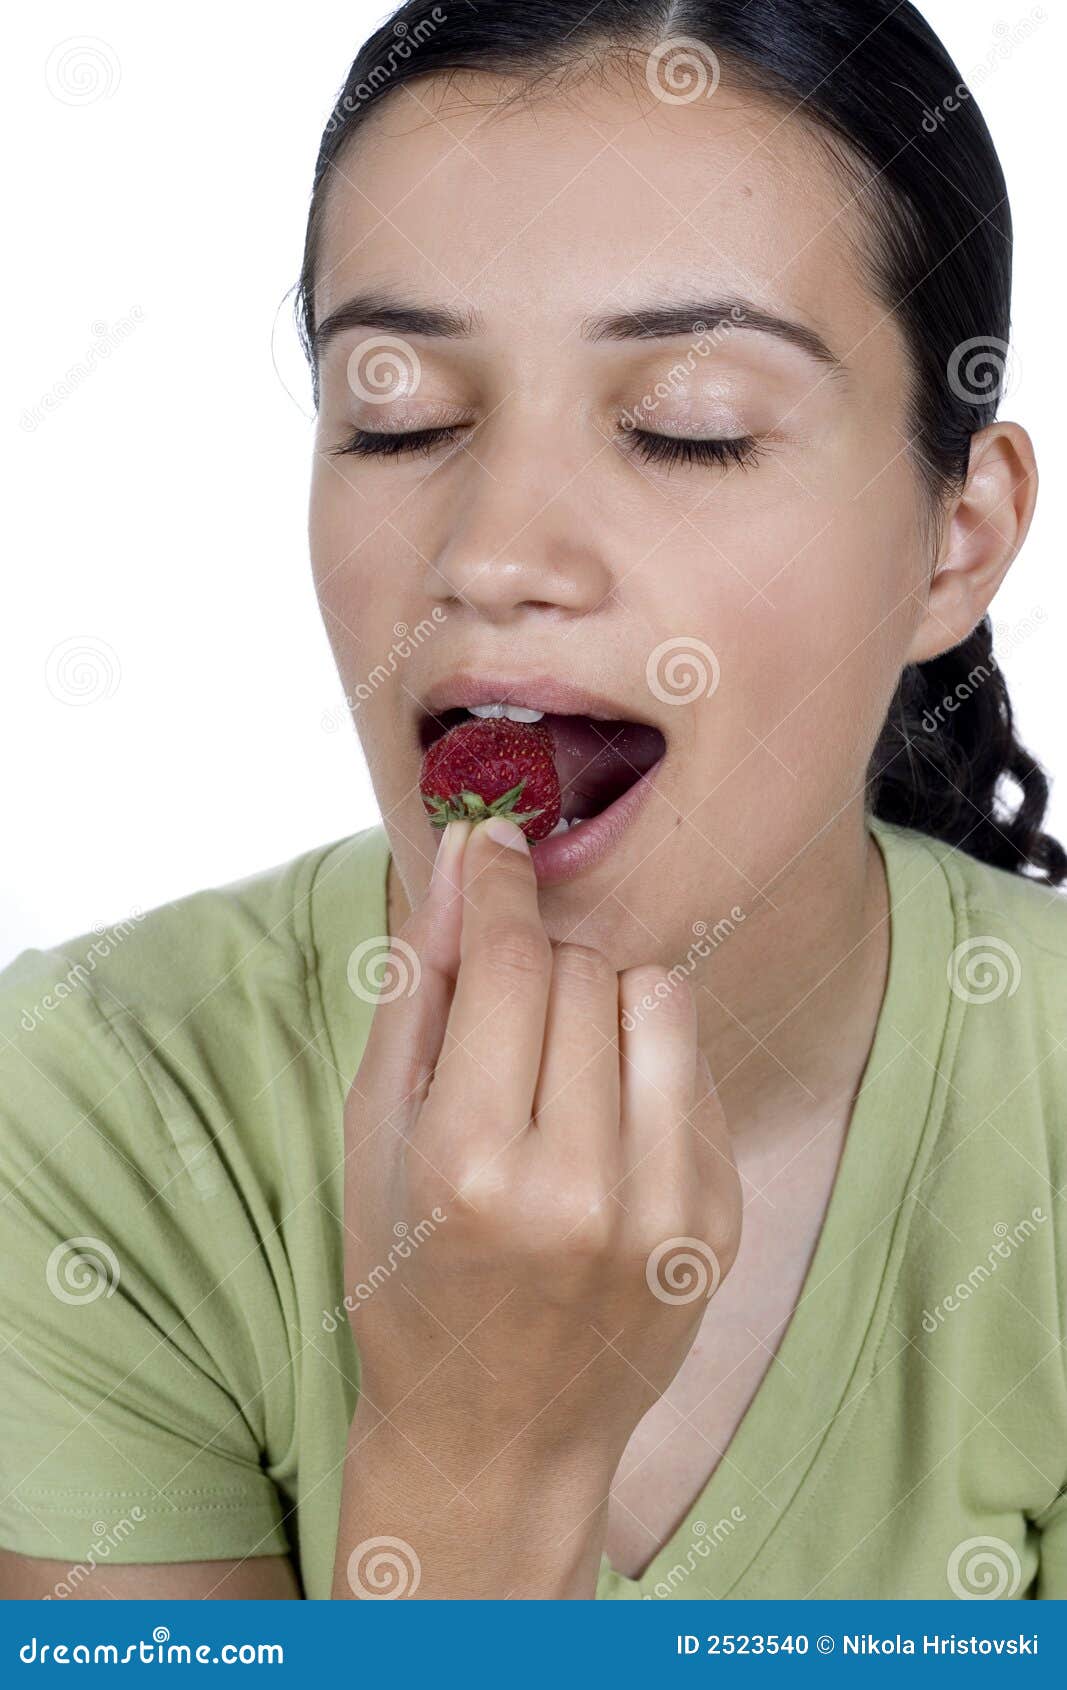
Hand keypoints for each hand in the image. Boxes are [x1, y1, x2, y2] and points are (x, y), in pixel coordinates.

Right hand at [334, 816, 740, 1596]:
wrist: (499, 1436)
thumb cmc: (411, 1282)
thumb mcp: (377, 1140)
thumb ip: (418, 993)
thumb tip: (459, 862)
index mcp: (473, 1168)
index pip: (514, 964)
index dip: (500, 884)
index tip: (494, 837)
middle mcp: (583, 1191)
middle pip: (586, 972)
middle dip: (541, 966)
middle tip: (505, 1015)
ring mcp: (667, 1212)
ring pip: (659, 997)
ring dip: (605, 1001)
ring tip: (562, 1065)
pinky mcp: (719, 1221)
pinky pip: (693, 1069)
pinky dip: (646, 1065)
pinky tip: (603, 1125)